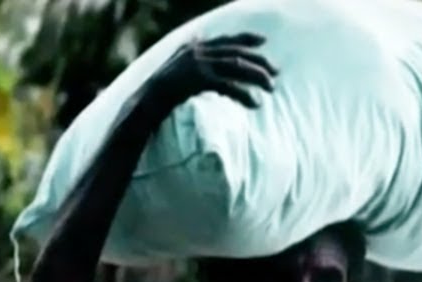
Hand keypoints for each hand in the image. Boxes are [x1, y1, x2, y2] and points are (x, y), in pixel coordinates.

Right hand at [135, 32, 277, 122]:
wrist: (145, 101)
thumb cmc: (160, 88)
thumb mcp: (175, 63)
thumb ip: (189, 51)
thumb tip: (197, 38)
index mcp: (195, 47)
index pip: (226, 40)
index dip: (246, 39)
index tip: (263, 41)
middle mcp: (199, 52)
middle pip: (237, 54)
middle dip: (259, 62)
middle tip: (276, 73)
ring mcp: (199, 65)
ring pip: (237, 67)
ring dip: (257, 77)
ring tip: (271, 88)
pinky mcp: (199, 80)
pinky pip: (228, 86)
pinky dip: (244, 95)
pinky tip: (255, 104)